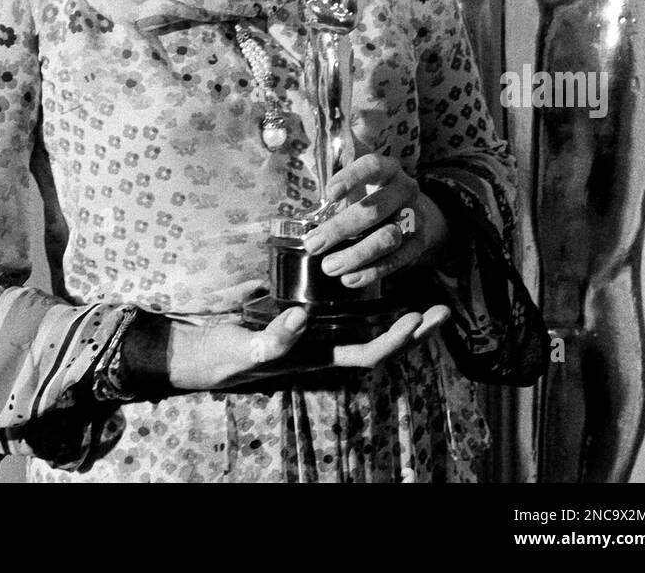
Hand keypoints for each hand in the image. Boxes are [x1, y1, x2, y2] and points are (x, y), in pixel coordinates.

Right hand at [166, 303, 450, 392]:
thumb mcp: (243, 350)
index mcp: (316, 358)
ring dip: (403, 318)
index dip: (394, 340)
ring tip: (430, 301)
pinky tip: (385, 286)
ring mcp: (320, 334)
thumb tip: (303, 319)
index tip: (416, 317)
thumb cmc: (222, 356)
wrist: (201, 352)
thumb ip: (272, 341)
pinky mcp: (309, 318)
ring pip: (372, 331)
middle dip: (414, 331)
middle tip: (444, 308)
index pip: (366, 354)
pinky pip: (350, 315)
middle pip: (381, 345)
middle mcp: (325, 348)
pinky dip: (374, 303)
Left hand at [301, 154, 450, 289]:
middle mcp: (405, 190)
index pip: (373, 166)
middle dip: (340, 228)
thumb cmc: (372, 193)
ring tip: (329, 266)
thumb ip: (337, 182)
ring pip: (387, 238)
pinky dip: (371, 272)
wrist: (410, 211)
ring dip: (355, 255)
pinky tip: (349, 278)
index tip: (329, 194)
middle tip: (314, 244)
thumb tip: (308, 202)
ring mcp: (415, 217)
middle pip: (375, 209)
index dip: (351, 178)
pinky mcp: (419, 243)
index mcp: (388, 169)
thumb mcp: (359, 180)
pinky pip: (396, 260)